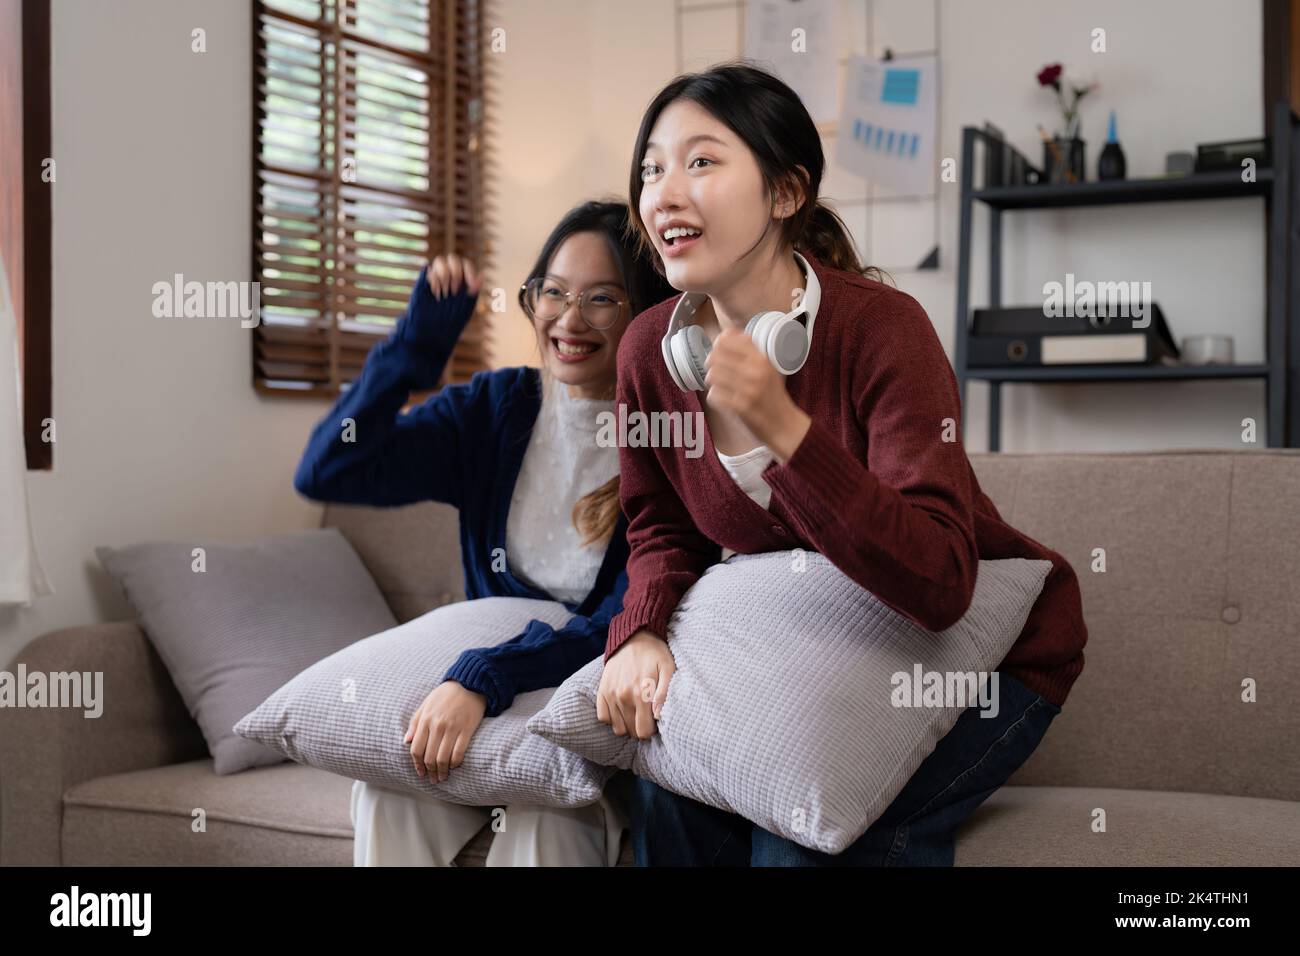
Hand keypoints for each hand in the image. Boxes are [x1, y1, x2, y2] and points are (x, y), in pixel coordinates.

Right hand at [395, 254, 481, 355]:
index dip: (469, 271)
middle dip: (455, 273)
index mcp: (462, 282)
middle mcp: (449, 277)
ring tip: (444, 293)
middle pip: (453, 259)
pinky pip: (428, 271)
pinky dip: (434, 279)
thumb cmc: (452, 323)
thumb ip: (473, 291)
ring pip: (440, 261)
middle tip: (454, 292)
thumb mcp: (466, 308)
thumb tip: (482, 274)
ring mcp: (436, 279)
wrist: (432, 332)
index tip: (470, 284)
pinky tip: (436, 293)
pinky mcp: (423, 283)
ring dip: (444, 274)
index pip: (466, 265)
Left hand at [404, 681, 486, 781]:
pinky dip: (455, 763)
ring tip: (442, 777)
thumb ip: (415, 722)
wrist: (470, 684)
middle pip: (429, 757)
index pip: (416, 749)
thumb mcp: (426, 704)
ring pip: (443, 758)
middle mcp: (437, 726)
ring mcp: (453, 728)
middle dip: (430, 771)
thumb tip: (405, 741)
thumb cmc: (446, 694)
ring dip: (442, 771)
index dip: (417, 764)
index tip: (420, 772)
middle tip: (433, 779)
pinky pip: (459, 753)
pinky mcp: (467, 730)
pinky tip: (454, 766)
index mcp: (425, 720)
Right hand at [597, 630, 674, 739]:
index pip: (643, 731)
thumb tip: (658, 716)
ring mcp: (610, 694)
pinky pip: (602, 717)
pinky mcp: (602, 690)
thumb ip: (665, 694)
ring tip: (635, 712)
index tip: (654, 720)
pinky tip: (621, 709)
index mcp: (641, 694)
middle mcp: (623, 696)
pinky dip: (612, 718)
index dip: (651, 730)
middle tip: (646, 715)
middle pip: (631, 731)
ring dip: (627, 724)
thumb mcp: (669, 669)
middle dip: (640, 728)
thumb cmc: (656, 654)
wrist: (633, 637)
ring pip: (617, 728)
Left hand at [703, 327, 811, 460]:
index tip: (719, 350)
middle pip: (715, 357)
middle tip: (717, 370)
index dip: (718, 343)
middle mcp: (755, 371)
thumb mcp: (768, 367)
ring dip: (712, 381)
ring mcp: (747, 390)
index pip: (727, 340)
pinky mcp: (740, 408)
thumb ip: (749, 351)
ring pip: (712, 376)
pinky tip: (723, 399)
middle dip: (712, 364)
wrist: (783, 424)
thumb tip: (726, 333)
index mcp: (761, 358)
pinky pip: (713, 396)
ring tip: (721, 385)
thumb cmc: (772, 394)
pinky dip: (715, 398)